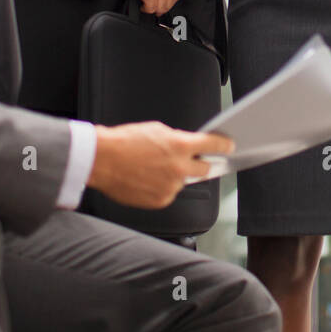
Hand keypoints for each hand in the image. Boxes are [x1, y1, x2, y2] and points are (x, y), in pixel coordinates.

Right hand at [87, 123, 234, 208]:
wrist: (101, 160)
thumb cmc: (124, 142)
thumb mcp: (156, 131)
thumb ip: (177, 140)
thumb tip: (187, 147)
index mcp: (180, 146)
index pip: (213, 146)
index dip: (224, 146)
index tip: (229, 147)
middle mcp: (179, 168)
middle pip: (205, 170)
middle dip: (201, 165)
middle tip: (192, 161)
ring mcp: (171, 187)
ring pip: (184, 182)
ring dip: (176, 176)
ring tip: (154, 168)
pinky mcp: (161, 201)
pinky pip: (169, 193)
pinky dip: (163, 187)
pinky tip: (147, 179)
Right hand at [120, 0, 181, 14]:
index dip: (168, 1)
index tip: (163, 3)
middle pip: (169, 3)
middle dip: (161, 7)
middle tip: (155, 7)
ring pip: (161, 8)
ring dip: (153, 8)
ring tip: (147, 6)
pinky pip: (150, 8)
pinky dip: (145, 9)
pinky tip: (142, 5)